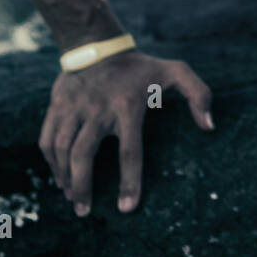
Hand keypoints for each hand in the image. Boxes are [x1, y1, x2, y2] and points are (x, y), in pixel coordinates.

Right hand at [38, 51, 213, 214]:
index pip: (129, 152)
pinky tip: (59, 176)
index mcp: (128, 106)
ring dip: (64, 177)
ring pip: (61, 149)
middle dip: (83, 187)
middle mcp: (98, 109)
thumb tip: (209, 127)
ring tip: (72, 198)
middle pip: (83, 155)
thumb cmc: (142, 68)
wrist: (98, 45)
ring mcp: (74, 108)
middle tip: (85, 211)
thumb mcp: (176, 72)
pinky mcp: (56, 106)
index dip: (129, 182)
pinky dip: (50, 162)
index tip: (127, 208)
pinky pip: (47, 139)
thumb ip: (199, 95)